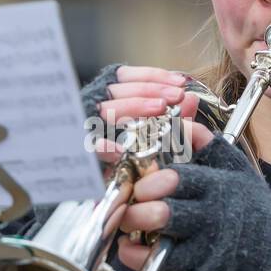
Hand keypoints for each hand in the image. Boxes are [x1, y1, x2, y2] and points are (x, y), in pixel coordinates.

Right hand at [81, 64, 202, 170]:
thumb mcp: (157, 135)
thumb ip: (173, 117)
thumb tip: (192, 99)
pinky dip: (105, 146)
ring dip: (134, 107)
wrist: (100, 193)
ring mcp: (83, 127)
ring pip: (106, 110)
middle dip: (149, 91)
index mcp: (108, 98)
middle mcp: (93, 107)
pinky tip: (123, 150)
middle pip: (118, 90)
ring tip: (159, 110)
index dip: (154, 77)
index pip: (127, 77)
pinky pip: (89, 146)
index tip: (179, 84)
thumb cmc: (133, 158)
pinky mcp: (78, 152)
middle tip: (173, 98)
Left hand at [108, 133, 270, 270]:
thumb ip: (206, 144)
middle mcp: (211, 223)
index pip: (179, 180)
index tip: (141, 186)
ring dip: (134, 253)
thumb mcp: (237, 170)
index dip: (153, 181)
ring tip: (127, 244)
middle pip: (164, 217)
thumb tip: (181, 119)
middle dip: (136, 214)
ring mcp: (206, 257)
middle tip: (127, 213)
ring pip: (159, 258)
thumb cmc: (251, 209)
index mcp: (217, 190)